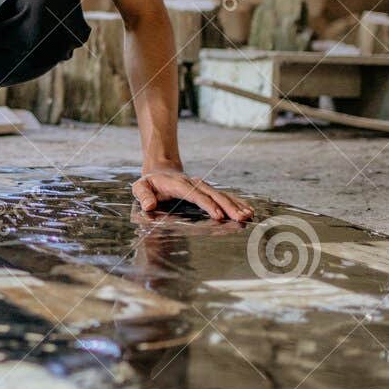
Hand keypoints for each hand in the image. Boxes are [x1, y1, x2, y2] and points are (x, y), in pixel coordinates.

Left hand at [131, 167, 252, 222]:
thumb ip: (143, 195)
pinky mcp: (208, 190)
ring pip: (222, 195)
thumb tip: (149, 206)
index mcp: (179, 185)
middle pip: (213, 195)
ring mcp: (203, 186)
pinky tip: (248, 209)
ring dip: (236, 205)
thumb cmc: (150, 183)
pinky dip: (236, 202)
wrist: (160, 171)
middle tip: (240, 218)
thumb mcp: (140, 187)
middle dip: (228, 207)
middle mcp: (194, 184)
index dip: (207, 205)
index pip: (195, 195)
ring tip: (248, 215)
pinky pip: (224, 196)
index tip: (218, 216)